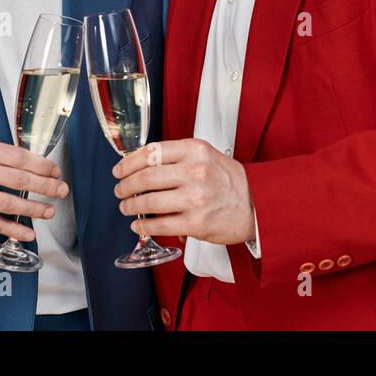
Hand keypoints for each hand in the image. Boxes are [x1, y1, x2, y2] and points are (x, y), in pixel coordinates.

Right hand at [0, 135, 67, 241]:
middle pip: (18, 180)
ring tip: (49, 211)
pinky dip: (13, 229)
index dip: (42, 166)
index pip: (18, 157)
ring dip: (34, 209)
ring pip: (8, 204)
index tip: (56, 171)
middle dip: (45, 186)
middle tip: (62, 191)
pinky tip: (28, 233)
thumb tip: (34, 164)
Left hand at [112, 139, 254, 244]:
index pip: (151, 152)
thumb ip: (177, 156)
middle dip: (125, 185)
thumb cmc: (229, 180)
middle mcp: (194, 172)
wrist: (255, 205)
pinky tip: (138, 223)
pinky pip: (160, 225)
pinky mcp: (196, 223)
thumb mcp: (206, 155)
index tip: (119, 169)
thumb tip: (142, 164)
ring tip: (126, 207)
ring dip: (130, 206)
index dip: (128, 163)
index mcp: (194, 150)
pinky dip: (144, 225)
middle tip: (120, 190)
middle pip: (145, 177)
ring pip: (149, 201)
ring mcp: (194, 198)